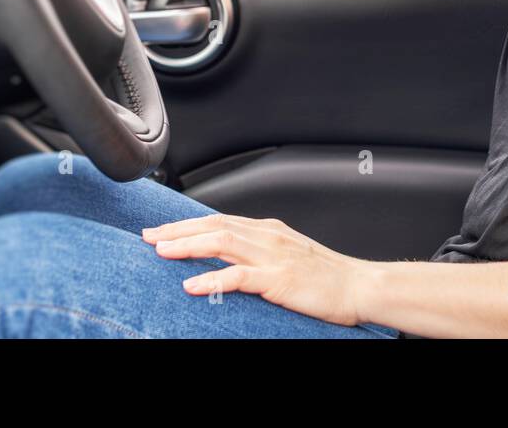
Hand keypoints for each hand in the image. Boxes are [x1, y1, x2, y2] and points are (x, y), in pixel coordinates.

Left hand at [142, 213, 375, 327]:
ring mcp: (274, 256)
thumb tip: (227, 258)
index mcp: (268, 230)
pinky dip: (213, 280)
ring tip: (160, 252)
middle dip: (177, 230)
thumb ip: (258, 253)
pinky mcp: (280, 280)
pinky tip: (192, 286)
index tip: (160, 230)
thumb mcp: (287, 256)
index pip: (218, 221)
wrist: (359, 286)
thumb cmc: (326, 276)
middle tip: (148, 236)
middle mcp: (268, 236)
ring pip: (221, 244)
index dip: (186, 224)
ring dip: (187, 247)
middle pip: (213, 227)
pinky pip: (239, 278)